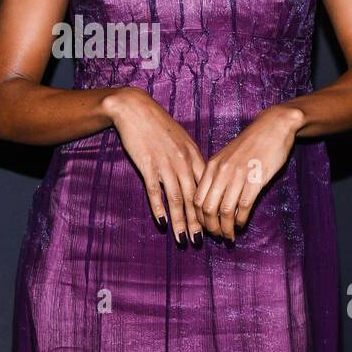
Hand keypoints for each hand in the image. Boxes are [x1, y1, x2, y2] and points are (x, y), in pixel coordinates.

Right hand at [105, 87, 206, 243]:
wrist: (137, 109)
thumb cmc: (160, 125)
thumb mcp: (182, 140)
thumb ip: (191, 160)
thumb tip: (200, 180)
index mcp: (194, 156)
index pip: (207, 188)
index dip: (210, 208)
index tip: (214, 225)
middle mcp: (183, 162)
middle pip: (194, 198)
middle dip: (198, 222)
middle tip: (202, 241)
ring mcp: (165, 164)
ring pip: (176, 198)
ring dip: (180, 221)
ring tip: (183, 239)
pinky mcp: (148, 165)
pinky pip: (155, 190)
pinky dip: (159, 208)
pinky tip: (162, 222)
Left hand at [193, 105, 303, 241]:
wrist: (272, 127)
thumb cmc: (250, 144)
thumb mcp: (226, 157)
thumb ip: (217, 175)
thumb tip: (212, 200)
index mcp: (212, 166)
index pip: (197, 198)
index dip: (198, 218)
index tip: (204, 227)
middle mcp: (222, 172)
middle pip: (207, 208)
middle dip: (210, 227)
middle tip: (217, 236)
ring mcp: (238, 176)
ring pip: (225, 211)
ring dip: (226, 228)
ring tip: (229, 236)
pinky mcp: (255, 180)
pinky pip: (243, 206)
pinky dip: (240, 220)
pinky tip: (241, 225)